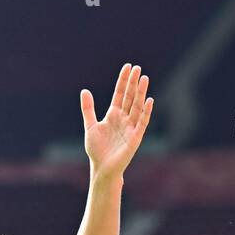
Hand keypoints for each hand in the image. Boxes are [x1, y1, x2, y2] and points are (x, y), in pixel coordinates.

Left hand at [81, 63, 153, 179]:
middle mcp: (124, 118)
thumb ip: (88, 109)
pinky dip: (146, 111)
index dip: (123, 81)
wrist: (102, 168)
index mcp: (113, 114)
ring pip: (137, 106)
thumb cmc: (97, 149)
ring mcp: (131, 127)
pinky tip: (150, 100)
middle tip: (138, 67)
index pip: (120, 94)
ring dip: (141, 93)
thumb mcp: (90, 126)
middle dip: (133, 82)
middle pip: (130, 97)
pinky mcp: (135, 137)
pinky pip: (142, 122)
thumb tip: (84, 90)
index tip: (128, 67)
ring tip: (144, 78)